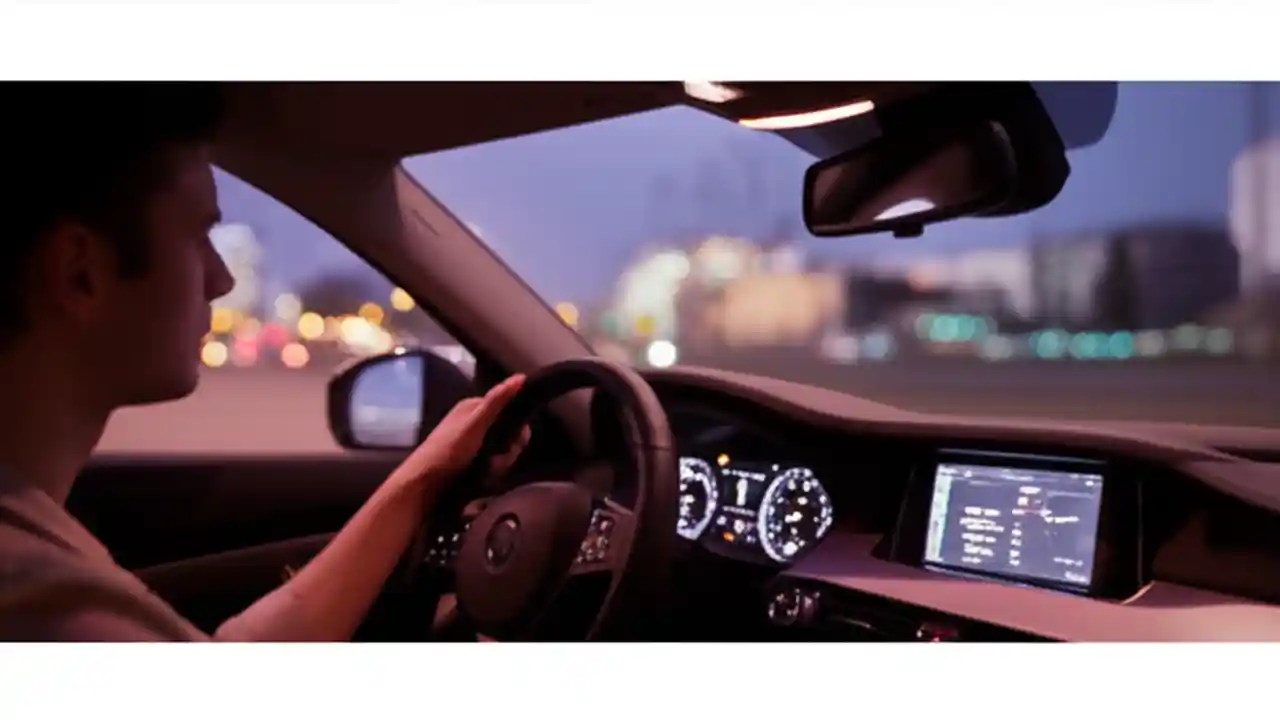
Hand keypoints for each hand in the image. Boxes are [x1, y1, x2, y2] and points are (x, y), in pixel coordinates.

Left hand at [386, 374, 529, 494]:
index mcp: (474, 407)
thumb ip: (497, 401)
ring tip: (486, 473)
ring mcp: (472, 443)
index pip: (511, 411)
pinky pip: (492, 465)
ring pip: (502, 453)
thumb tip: (522, 376)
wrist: (423, 483)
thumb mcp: (476, 423)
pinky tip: (481, 479)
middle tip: (495, 462)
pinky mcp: (470, 462)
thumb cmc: (449, 450)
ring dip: (499, 465)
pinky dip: (490, 473)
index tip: (514, 443)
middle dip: (506, 453)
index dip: (517, 430)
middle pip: (509, 435)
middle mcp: (474, 423)